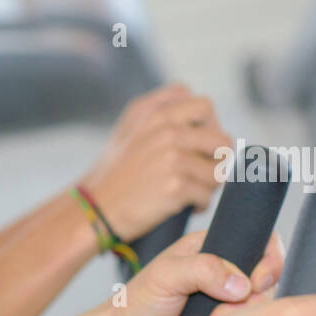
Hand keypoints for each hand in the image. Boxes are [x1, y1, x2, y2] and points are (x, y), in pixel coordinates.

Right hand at [80, 84, 232, 241]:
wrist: (94, 208)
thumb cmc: (113, 175)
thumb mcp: (129, 130)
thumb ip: (159, 113)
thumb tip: (203, 117)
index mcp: (156, 115)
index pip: (204, 107)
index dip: (209, 128)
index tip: (199, 147)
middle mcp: (167, 131)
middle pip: (221, 141)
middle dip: (216, 161)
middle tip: (200, 175)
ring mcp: (172, 157)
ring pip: (219, 171)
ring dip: (209, 186)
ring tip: (191, 192)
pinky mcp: (176, 185)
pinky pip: (207, 195)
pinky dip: (200, 204)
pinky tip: (185, 207)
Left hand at [107, 229, 283, 315]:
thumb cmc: (134, 308)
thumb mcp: (164, 276)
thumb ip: (203, 270)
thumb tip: (242, 284)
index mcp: (210, 250)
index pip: (259, 241)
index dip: (269, 258)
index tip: (257, 279)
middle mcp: (222, 276)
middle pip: (267, 278)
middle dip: (256, 294)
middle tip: (226, 306)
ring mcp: (225, 306)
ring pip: (261, 307)